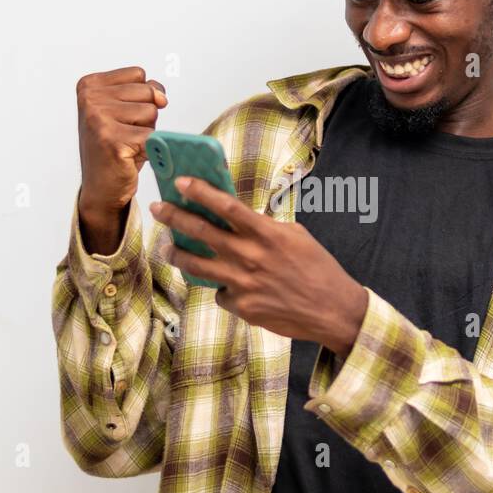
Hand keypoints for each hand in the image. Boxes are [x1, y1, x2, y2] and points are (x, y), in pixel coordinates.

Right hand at [75, 66, 167, 250]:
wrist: (101, 187)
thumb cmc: (115, 146)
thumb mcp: (126, 108)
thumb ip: (146, 91)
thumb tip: (161, 98)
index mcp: (89, 85)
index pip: (138, 74)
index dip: (140, 97)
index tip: (121, 116)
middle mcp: (90, 99)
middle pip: (147, 92)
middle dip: (145, 116)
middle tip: (124, 134)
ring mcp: (99, 119)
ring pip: (152, 113)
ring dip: (146, 132)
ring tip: (127, 145)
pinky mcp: (113, 141)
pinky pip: (152, 136)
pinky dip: (149, 149)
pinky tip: (130, 157)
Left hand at [149, 176, 368, 356]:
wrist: (333, 310)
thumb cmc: (318, 269)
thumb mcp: (296, 237)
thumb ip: (265, 228)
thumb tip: (241, 222)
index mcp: (266, 234)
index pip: (226, 206)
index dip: (200, 191)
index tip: (181, 182)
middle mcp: (250, 257)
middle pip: (202, 232)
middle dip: (175, 217)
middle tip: (159, 209)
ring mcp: (243, 284)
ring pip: (197, 265)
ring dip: (178, 253)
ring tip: (169, 248)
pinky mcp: (242, 307)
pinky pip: (220, 292)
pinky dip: (223, 287)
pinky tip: (232, 287)